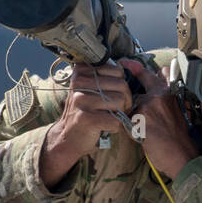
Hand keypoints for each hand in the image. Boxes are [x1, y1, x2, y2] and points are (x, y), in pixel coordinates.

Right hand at [40, 62, 134, 186]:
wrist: (68, 136)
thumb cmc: (85, 110)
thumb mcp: (90, 87)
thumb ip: (107, 75)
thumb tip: (133, 66)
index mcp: (81, 70)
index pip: (118, 71)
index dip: (121, 85)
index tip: (112, 95)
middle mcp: (79, 82)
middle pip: (122, 85)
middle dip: (125, 101)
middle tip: (114, 110)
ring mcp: (81, 100)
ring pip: (121, 101)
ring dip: (120, 113)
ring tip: (108, 117)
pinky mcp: (86, 118)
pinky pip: (115, 120)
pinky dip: (114, 127)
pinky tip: (103, 127)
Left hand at [122, 58, 199, 179]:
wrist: (183, 155)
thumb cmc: (180, 137)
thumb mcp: (178, 111)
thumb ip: (164, 99)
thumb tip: (152, 91)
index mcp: (170, 91)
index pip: (154, 73)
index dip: (136, 67)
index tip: (124, 63)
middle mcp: (159, 94)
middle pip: (137, 94)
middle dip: (135, 106)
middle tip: (136, 111)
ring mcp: (149, 105)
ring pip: (131, 109)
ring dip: (134, 120)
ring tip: (148, 133)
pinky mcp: (140, 118)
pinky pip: (128, 122)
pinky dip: (132, 131)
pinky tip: (143, 138)